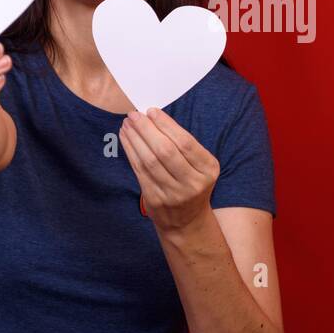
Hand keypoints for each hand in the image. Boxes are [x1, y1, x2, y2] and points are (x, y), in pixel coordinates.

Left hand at [119, 107, 219, 232]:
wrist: (187, 221)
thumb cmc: (192, 183)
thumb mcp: (200, 166)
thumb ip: (183, 145)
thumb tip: (154, 117)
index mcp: (208, 169)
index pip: (185, 143)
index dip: (166, 125)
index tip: (152, 111)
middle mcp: (192, 183)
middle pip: (165, 151)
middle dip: (147, 130)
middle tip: (135, 115)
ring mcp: (173, 194)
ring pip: (149, 161)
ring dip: (135, 139)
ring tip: (127, 124)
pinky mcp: (154, 199)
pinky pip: (139, 171)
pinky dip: (130, 151)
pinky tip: (126, 138)